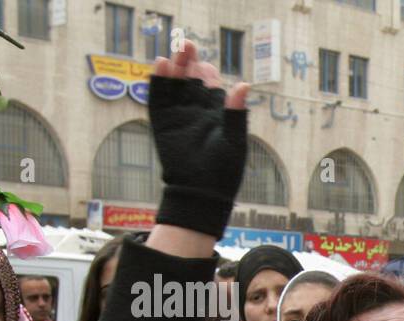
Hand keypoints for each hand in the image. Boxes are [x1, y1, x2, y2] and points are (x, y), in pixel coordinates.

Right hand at [148, 41, 249, 242]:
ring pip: (174, 83)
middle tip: (189, 45)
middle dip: (190, 61)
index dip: (208, 73)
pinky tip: (162, 64)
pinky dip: (159, 81)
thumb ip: (236, 112)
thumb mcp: (234, 140)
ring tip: (177, 51)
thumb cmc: (223, 171)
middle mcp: (196, 111)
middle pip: (190, 79)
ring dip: (175, 66)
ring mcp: (178, 115)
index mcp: (216, 114)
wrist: (200, 193)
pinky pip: (158, 97)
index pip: (211, 85)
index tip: (207, 66)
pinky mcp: (162, 122)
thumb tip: (244, 84)